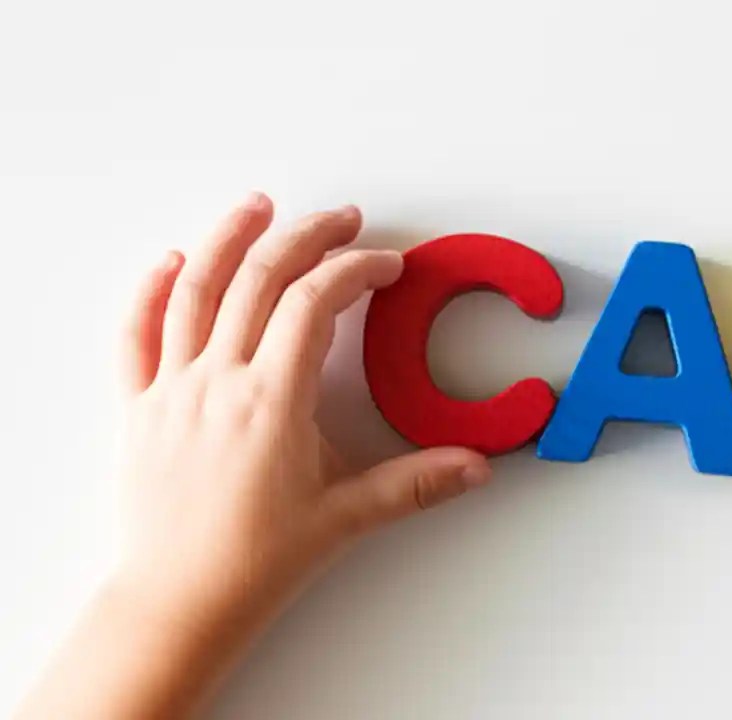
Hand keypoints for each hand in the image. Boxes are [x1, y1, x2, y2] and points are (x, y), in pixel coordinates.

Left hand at [116, 193, 491, 631]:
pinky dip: (151, 290)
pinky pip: (137, 335)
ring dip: (228, 238)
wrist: (178, 602)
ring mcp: (173, 389)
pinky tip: (172, 261)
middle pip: (259, 279)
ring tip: (257, 206)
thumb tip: (477, 466)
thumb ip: (416, 484)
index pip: (314, 303)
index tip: (384, 265)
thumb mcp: (347, 517)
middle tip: (341, 217)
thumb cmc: (256, 561)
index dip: (354, 270)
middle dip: (306, 236)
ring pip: (194, 290)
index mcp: (272, 400)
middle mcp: (218, 381)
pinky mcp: (140, 408)